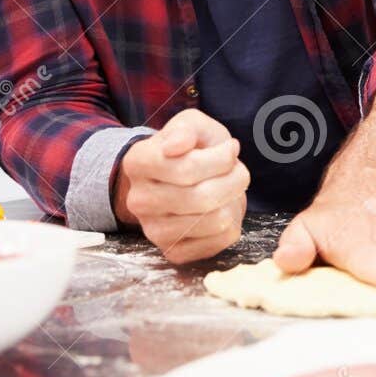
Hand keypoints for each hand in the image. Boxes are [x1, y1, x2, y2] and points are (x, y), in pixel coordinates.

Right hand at [113, 109, 247, 262]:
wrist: (183, 179)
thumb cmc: (191, 148)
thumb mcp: (191, 125)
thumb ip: (186, 129)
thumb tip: (177, 144)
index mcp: (138, 163)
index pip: (186, 168)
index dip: (221, 159)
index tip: (230, 149)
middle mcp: (139, 200)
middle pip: (202, 197)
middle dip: (234, 180)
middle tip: (238, 170)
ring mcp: (153, 230)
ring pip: (214, 220)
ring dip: (234, 200)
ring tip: (229, 188)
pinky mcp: (173, 251)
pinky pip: (220, 240)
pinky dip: (233, 223)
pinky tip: (221, 209)